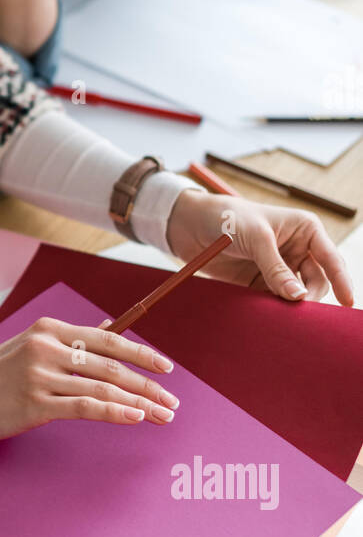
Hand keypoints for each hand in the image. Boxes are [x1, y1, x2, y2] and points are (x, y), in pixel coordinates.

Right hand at [0, 317, 178, 443]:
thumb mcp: (28, 347)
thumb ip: (67, 342)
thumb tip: (108, 330)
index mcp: (49, 329)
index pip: (108, 338)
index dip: (142, 353)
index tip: (167, 369)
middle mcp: (47, 347)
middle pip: (112, 364)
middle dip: (149, 385)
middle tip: (172, 401)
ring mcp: (40, 375)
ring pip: (104, 386)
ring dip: (140, 403)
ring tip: (161, 416)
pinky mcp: (35, 404)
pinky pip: (86, 407)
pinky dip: (115, 412)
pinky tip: (135, 419)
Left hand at [166, 189, 353, 304]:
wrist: (189, 224)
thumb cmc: (227, 218)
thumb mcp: (255, 238)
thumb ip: (275, 268)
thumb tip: (298, 296)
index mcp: (306, 230)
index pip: (331, 259)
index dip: (342, 281)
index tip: (347, 303)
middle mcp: (297, 250)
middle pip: (316, 282)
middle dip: (310, 298)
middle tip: (299, 315)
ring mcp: (280, 269)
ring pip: (296, 295)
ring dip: (290, 307)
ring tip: (282, 318)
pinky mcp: (260, 283)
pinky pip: (274, 302)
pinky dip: (273, 311)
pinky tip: (268, 318)